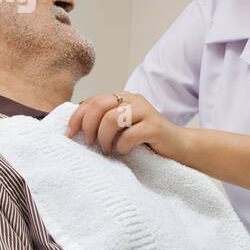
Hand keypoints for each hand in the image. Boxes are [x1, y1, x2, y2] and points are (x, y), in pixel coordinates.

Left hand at [65, 92, 186, 159]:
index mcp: (123, 98)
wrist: (179, 147)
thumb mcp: (122, 127)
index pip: (92, 101)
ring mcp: (146, 111)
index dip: (77, 117)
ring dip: (104, 137)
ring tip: (108, 149)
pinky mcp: (155, 126)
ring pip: (111, 118)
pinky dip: (122, 146)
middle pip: (99, 106)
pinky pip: (129, 134)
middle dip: (88, 126)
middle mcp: (133, 100)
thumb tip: (76, 126)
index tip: (70, 134)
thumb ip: (105, 121)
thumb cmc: (148, 140)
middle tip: (89, 143)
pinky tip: (124, 151)